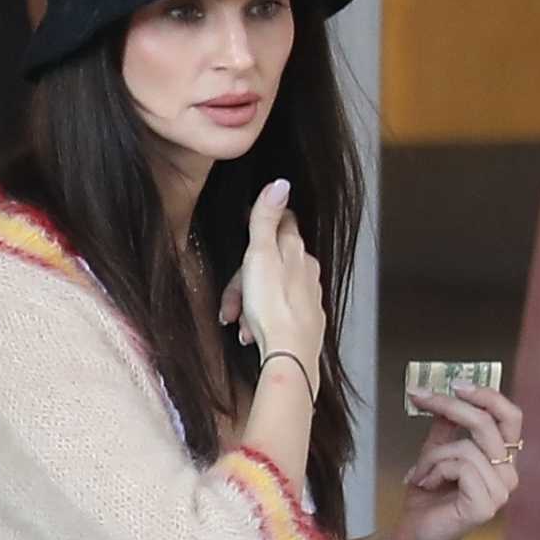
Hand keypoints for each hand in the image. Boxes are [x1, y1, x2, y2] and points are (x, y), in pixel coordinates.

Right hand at [219, 179, 325, 389]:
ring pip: (272, 290)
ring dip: (249, 305)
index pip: (282, 222)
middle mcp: (307, 271)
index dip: (261, 226)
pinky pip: (278, 314)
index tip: (246, 235)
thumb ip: (266, 218)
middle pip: (271, 262)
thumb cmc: (273, 307)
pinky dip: (262, 320)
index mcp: (296, 250)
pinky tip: (252, 333)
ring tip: (239, 324)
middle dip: (244, 281)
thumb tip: (280, 183)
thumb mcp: (260, 254)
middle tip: (230, 304)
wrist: (290, 356)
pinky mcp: (306, 323)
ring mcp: (309, 298)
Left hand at [390, 385, 522, 539]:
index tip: (455, 383)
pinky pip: (461, 466)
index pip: (510, 417)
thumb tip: (448, 391)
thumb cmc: (426, 496)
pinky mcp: (485, 506)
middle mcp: (508, 476)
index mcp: (503, 460)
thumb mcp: (436, 451)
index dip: (487, 395)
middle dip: (451, 407)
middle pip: (488, 423)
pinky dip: (435, 470)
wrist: (410, 535)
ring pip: (467, 447)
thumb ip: (447, 425)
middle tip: (422, 397)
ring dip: (433, 455)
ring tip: (420, 473)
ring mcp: (500, 493)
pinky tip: (425, 485)